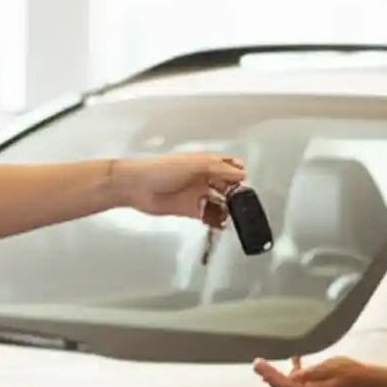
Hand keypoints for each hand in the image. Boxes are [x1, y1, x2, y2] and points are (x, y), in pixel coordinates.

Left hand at [111, 154, 245, 226]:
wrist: (137, 186)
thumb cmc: (162, 169)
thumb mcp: (196, 164)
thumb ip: (220, 169)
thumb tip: (241, 174)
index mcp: (205, 163)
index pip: (230, 167)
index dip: (240, 175)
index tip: (248, 186)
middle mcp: (203, 178)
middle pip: (227, 186)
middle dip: (237, 194)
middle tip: (245, 204)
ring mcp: (197, 195)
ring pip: (220, 202)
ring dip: (229, 209)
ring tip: (236, 216)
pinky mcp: (191, 210)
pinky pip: (209, 216)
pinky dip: (218, 220)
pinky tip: (224, 223)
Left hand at [252, 356, 366, 386]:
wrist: (362, 379)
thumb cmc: (347, 373)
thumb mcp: (326, 368)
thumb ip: (309, 373)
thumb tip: (293, 375)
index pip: (284, 385)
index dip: (270, 374)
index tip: (259, 365)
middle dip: (269, 376)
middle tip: (257, 363)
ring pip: (289, 385)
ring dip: (278, 375)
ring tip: (266, 363)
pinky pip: (299, 382)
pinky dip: (294, 372)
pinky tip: (294, 359)